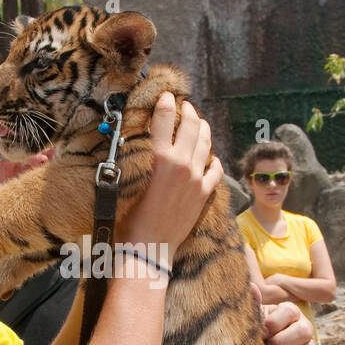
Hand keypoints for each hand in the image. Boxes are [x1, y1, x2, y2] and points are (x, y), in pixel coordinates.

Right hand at [123, 94, 220, 258]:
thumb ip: (139, 160)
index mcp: (162, 160)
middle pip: (192, 127)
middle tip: (185, 105)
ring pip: (206, 144)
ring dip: (203, 129)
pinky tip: (211, 157)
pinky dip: (213, 160)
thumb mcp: (129, 182)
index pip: (165, 120)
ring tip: (199, 121)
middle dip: (189, 112)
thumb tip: (139, 146)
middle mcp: (184, 165)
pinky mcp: (203, 195)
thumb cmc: (131, 220)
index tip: (167, 95)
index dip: (166, 104)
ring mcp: (197, 180)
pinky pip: (215, 170)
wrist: (149, 249)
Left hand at [256, 289, 316, 344]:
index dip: (274, 323)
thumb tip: (252, 287)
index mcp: (290, 311)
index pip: (291, 312)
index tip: (260, 333)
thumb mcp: (252, 318)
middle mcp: (303, 327)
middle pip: (304, 331)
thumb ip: (252, 305)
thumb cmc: (254, 332)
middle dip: (281, 343)